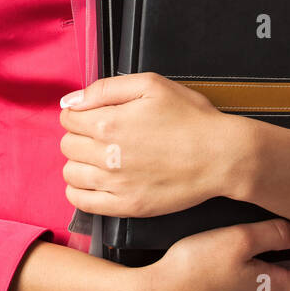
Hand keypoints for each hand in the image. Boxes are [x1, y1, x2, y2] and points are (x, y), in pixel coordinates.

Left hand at [59, 71, 239, 217]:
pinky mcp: (127, 206)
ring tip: (101, 158)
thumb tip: (70, 100)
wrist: (222, 156)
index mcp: (109, 122)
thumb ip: (105, 88)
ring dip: (80, 163)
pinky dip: (79, 191)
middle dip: (80, 136)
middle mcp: (107, 155)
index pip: (68, 118)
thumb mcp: (151, 85)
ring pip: (71, 173)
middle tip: (103, 135)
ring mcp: (116, 184)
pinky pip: (82, 202)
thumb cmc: (191, 117)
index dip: (80, 113)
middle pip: (67, 145)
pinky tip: (95, 181)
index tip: (95, 115)